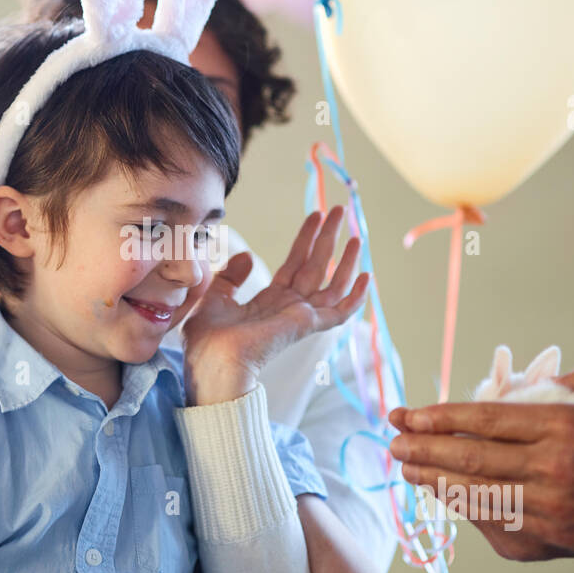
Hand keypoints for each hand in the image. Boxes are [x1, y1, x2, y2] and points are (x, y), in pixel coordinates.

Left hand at [181, 206, 369, 405]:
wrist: (210, 362)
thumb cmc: (206, 340)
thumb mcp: (214, 297)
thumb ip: (230, 277)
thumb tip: (248, 256)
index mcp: (269, 301)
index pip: (295, 263)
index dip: (306, 238)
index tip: (316, 215)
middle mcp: (289, 308)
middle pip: (316, 266)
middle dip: (328, 237)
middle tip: (340, 210)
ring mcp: (300, 317)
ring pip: (333, 284)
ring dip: (347, 260)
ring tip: (357, 235)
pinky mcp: (305, 325)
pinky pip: (339, 311)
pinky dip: (355, 297)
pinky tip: (367, 276)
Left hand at [387, 365, 573, 566]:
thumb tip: (541, 379)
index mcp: (564, 425)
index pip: (483, 419)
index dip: (437, 418)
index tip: (407, 415)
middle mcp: (550, 466)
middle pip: (468, 458)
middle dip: (421, 449)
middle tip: (391, 442)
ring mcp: (550, 507)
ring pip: (475, 493)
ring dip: (434, 481)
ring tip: (406, 469)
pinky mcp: (554, 539)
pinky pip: (497, 522)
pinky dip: (466, 508)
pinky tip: (446, 497)